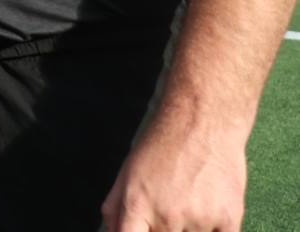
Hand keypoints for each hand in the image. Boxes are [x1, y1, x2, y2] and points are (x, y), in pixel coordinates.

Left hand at [101, 112, 244, 231]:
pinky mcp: (229, 219)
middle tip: (170, 207)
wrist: (202, 123)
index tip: (144, 231)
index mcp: (136, 204)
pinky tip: (208, 212)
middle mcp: (167, 215)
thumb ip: (116, 210)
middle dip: (163, 230)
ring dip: (191, 230)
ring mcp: (199, 219)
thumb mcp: (126, 173)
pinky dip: (213, 231)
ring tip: (190, 203)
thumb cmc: (161, 148)